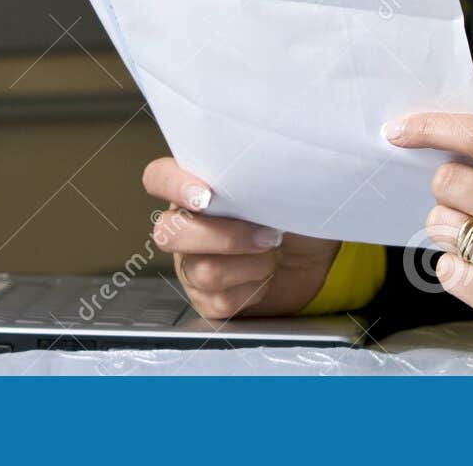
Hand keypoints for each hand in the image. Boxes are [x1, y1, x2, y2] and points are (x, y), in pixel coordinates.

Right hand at [141, 156, 340, 317]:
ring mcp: (192, 265)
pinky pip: (219, 300)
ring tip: (273, 252)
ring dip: (250, 264)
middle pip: (168, 233)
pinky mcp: (208, 299)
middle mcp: (186, 226)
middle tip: (267, 233)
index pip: (158, 178)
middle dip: (225, 236)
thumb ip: (259, 174)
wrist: (314, 252)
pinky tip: (266, 276)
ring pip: (201, 271)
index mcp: (195, 187)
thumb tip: (262, 171)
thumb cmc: (292, 210)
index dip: (173, 186)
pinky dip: (253, 289)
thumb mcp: (279, 183)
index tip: (206, 195)